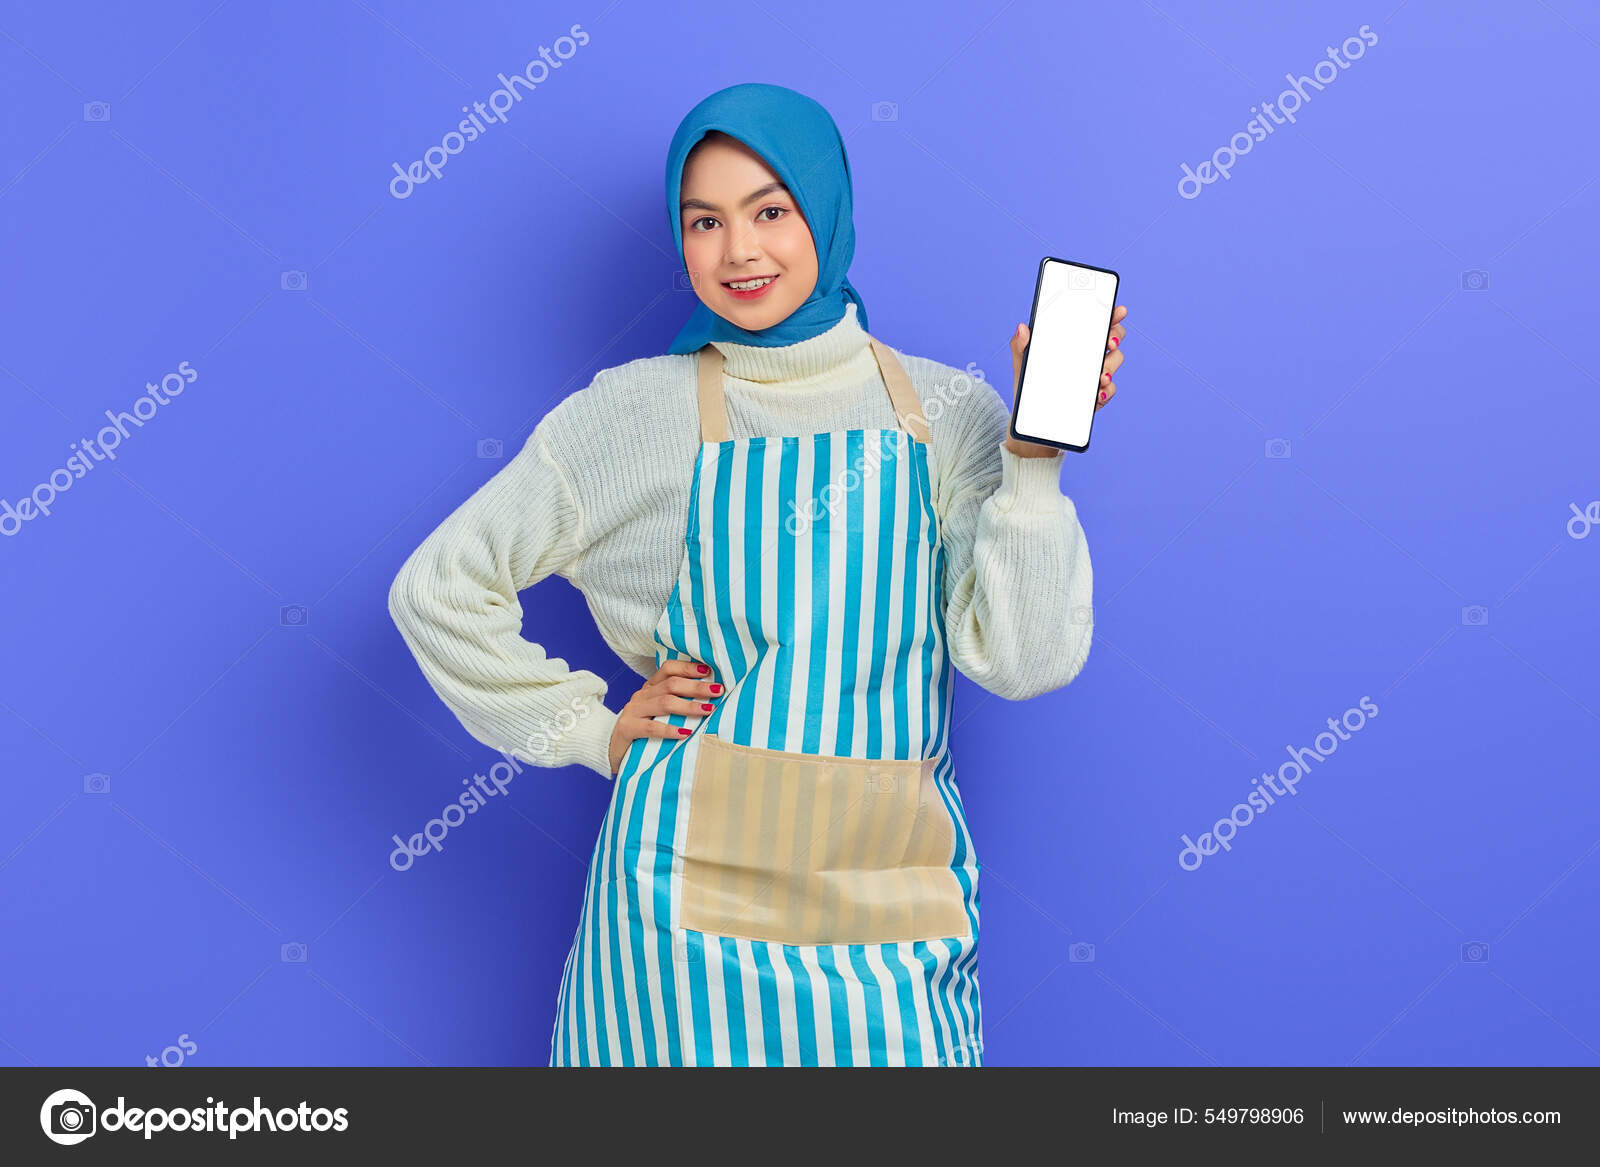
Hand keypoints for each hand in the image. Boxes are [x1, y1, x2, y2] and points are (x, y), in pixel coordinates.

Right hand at [606, 658, 722, 773]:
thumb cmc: (641, 729)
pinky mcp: (627, 728)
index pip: (668, 669)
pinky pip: (651, 728)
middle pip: (671, 684)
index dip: (688, 668)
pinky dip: (670, 730)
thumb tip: (709, 700)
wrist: (608, 745)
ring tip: (708, 710)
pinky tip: (685, 733)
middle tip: (718, 691)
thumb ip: (675, 702)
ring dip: (689, 706)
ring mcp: (633, 711)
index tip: (709, 671)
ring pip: (664, 702)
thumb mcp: (656, 711)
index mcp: (649, 687)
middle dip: (697, 687)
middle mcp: (641, 695)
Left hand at [1004, 304, 1127, 456]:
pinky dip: (1106, 390)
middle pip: (1113, 338)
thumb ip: (1020, 345)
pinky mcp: (1096, 396)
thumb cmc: (1028, 386)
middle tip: (1109, 342)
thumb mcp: (1021, 364)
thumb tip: (1022, 327)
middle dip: (1116, 336)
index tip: (1118, 310)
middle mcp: (1088, 356)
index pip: (1096, 322)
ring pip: (1115, 361)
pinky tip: (1098, 392)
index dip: (1111, 314)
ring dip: (1111, 364)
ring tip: (1101, 373)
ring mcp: (1094, 375)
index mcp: (1073, 342)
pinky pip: (1109, 390)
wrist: (1031, 422)